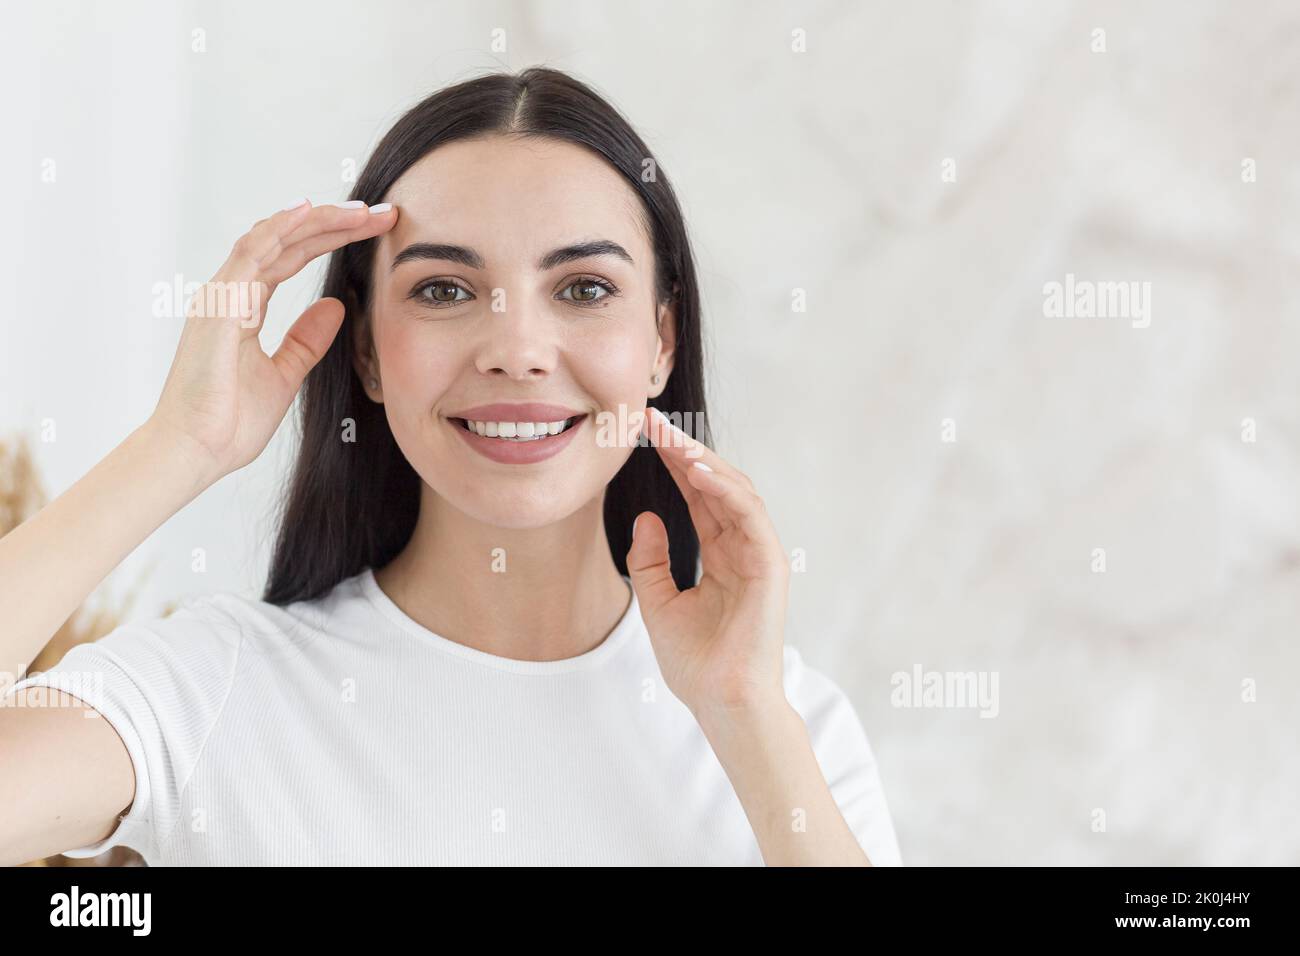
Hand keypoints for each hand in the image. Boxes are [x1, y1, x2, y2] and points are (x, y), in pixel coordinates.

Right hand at [148, 199, 397, 484]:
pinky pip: (250, 255)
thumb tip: (336, 307)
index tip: (376, 230)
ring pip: (272, 238)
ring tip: (361, 210)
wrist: (195, 452)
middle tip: (382, 213)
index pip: (294, 257)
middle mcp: (231, 292)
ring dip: (318, 220)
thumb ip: (306, 340)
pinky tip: (309, 213)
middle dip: (336, 222)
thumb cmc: (229, 421)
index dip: (334, 239)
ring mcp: (222, 295)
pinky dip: (279, 230)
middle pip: (288, 240)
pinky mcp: (219, 307)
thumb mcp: (285, 374)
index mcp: (245, 305)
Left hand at [625, 407, 791, 718]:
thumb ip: (650, 561)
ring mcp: (759, 553)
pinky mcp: (770, 564)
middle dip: (683, 449)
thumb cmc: (695, 663)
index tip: (641, 433)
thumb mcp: (657, 603)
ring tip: (669, 438)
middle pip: (714, 484)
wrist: (721, 702)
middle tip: (650, 420)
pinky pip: (749, 514)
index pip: (696, 495)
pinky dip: (725, 489)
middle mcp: (742, 547)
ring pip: (735, 490)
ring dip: (702, 460)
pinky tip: (696, 470)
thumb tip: (646, 517)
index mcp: (720, 553)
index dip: (671, 462)